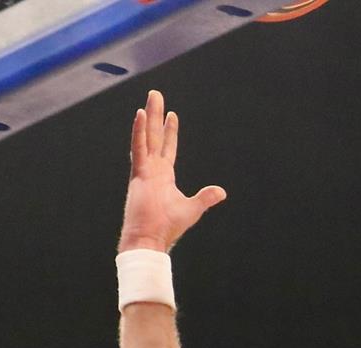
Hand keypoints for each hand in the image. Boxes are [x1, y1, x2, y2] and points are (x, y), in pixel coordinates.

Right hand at [119, 90, 225, 253]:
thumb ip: (205, 197)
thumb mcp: (192, 208)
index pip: (167, 148)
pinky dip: (139, 131)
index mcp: (163, 176)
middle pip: (156, 136)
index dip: (170, 131)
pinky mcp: (139, 174)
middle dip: (157, 115)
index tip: (172, 115)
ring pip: (147, 136)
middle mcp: (153, 169)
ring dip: (150, 116)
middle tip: (156, 95)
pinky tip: (141, 114)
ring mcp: (145, 170)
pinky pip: (139, 148)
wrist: (151, 240)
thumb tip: (221, 192)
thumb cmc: (168, 227)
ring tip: (153, 96)